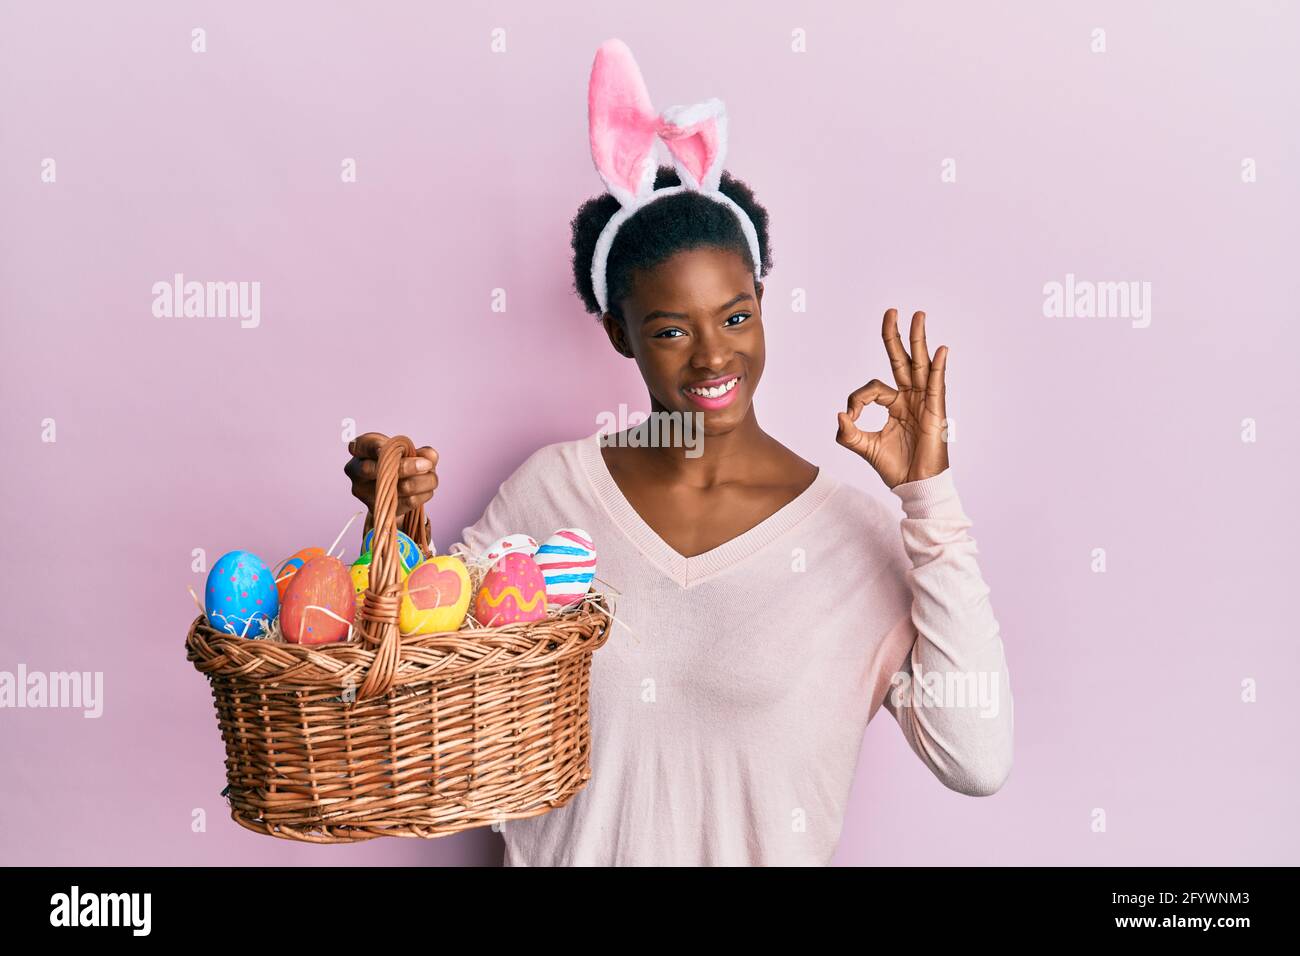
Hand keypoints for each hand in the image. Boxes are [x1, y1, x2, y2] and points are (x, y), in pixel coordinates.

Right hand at [344, 432, 438, 517]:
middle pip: (379, 469)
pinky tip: (427, 488)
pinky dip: (423, 493)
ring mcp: (365, 493)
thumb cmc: (397, 464)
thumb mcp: (407, 451)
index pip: (362, 445)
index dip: (376, 446)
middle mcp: (357, 472)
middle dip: (408, 466)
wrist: (392, 491)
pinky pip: (409, 501)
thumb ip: (420, 451)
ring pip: (400, 487)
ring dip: (423, 481)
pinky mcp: (381, 509)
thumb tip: (430, 457)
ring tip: (432, 475)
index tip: (394, 447)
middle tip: (427, 464)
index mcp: (360, 451)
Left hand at [836, 309, 950, 488]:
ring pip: (920, 365)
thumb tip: (839, 414)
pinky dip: (938, 368)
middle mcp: (910, 398)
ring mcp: (924, 402)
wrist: (914, 486)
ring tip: (918, 316)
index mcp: (894, 404)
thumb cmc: (895, 467)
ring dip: (919, 340)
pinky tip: (940, 351)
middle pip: (902, 361)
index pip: (872, 387)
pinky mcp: (935, 412)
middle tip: (892, 311)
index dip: (857, 398)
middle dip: (895, 336)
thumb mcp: (864, 448)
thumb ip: (849, 433)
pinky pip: (937, 385)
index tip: (849, 415)